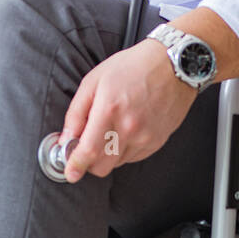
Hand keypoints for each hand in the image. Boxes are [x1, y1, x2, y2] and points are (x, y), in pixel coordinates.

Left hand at [60, 38, 196, 182]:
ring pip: (117, 163)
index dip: (75, 165)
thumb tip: (66, 138)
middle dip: (89, 162)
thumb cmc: (133, 67)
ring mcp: (145, 136)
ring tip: (111, 129)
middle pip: (102, 166)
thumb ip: (76, 112)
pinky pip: (134, 157)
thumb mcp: (94, 80)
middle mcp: (129, 127)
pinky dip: (124, 150)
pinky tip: (126, 129)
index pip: (88, 151)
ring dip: (108, 154)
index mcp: (109, 109)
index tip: (70, 172)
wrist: (172, 65)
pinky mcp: (157, 141)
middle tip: (86, 147)